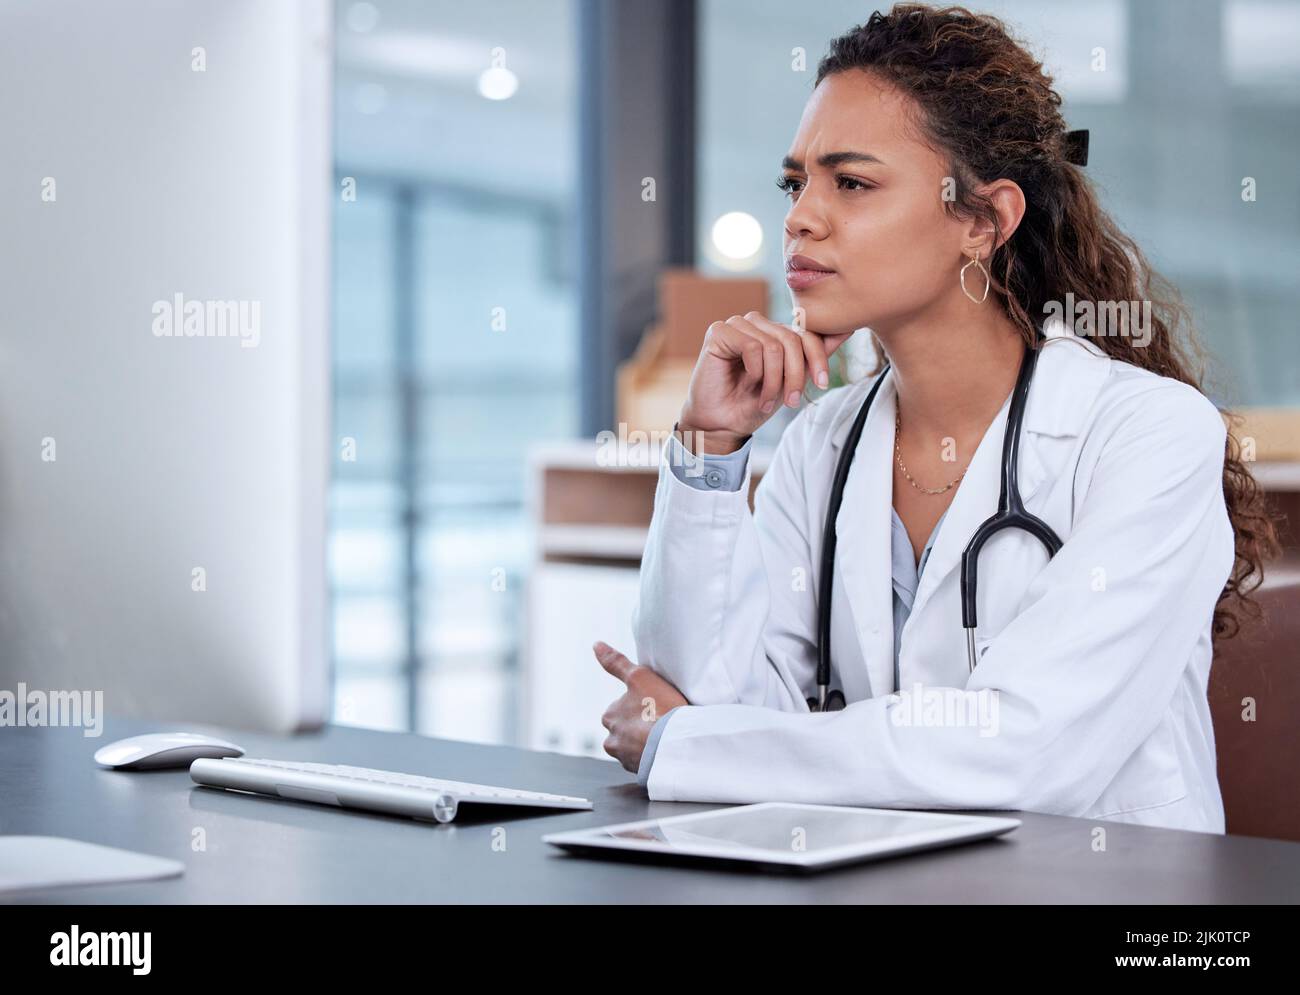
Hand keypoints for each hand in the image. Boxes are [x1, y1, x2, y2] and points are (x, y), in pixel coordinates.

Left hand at [594, 641, 687, 774]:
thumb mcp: (639, 676)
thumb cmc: (660, 709)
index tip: (654, 705)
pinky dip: (653, 757)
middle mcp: (612, 740)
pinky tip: (666, 749)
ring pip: (634, 747)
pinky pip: (645, 762)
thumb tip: (596, 645)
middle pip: (625, 729)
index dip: (639, 704)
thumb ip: (616, 662)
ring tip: (665, 736)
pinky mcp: (641, 773)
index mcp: (610, 716)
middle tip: (661, 720)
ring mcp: (626, 759)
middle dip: (639, 726)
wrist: (677, 745)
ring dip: (646, 743)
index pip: (620, 708)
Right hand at [677, 311, 854, 453]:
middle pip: (792, 340)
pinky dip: (754, 371)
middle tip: (789, 402)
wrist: (722, 424)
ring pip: (774, 345)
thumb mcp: (792, 380)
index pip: (807, 333)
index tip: (822, 384)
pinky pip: (752, 346)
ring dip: (773, 380)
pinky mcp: (719, 332)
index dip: (818, 358)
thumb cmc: (753, 404)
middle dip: (795, 376)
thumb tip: (848, 329)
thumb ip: (814, 355)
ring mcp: (737, 325)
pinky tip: (746, 382)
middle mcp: (757, 324)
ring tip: (766, 399)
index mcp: (774, 332)